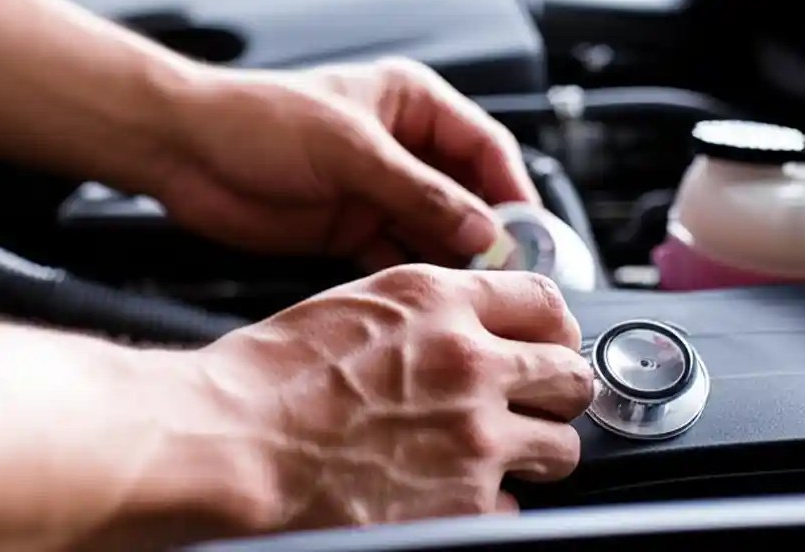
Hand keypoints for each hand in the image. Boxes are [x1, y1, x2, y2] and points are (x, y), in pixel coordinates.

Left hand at [157, 58, 538, 267]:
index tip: (532, 236)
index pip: (486, 149)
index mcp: (411, 104)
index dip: (512, 193)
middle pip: (467, 196)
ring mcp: (374, 191)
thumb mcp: (349, 149)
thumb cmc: (257, 120)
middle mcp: (400, 148)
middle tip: (511, 277)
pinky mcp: (347, 228)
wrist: (185, 150)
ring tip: (476, 295)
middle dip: (488, 234)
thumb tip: (482, 228)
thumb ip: (419, 193)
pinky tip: (431, 298)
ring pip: (434, 231)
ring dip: (453, 261)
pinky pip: (396, 255)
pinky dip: (414, 276)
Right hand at [194, 266, 593, 530]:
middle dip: (552, 392)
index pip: (546, 300)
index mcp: (437, 300)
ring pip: (562, 446)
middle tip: (525, 404)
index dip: (553, 327)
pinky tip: (444, 490)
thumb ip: (427, 313)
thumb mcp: (357, 308)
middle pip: (571, 374)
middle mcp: (469, 360)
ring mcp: (475, 433)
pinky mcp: (466, 501)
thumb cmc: (268, 377)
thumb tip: (470, 328)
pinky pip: (516, 505)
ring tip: (483, 454)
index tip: (546, 343)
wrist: (233, 440)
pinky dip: (489, 502)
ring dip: (531, 450)